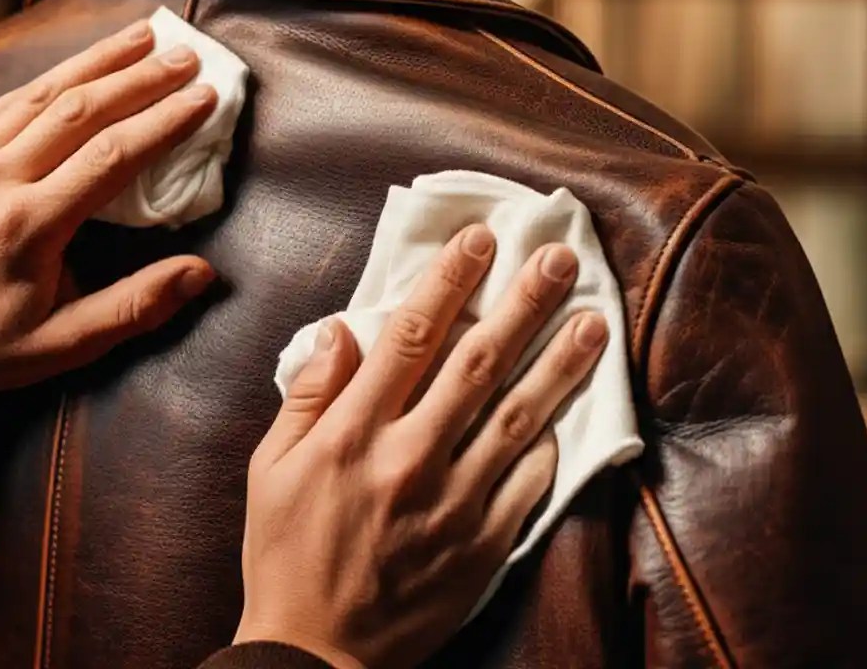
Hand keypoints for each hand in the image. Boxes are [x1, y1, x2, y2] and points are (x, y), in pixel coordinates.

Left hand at [0, 20, 218, 428]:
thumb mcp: (69, 343)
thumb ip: (138, 306)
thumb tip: (203, 272)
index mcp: (29, 227)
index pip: (111, 155)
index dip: (163, 121)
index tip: (203, 97)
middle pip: (79, 109)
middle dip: (139, 78)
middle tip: (185, 56)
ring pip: (40, 93)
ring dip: (96, 61)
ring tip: (142, 37)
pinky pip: (6, 104)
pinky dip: (50, 77)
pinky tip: (81, 64)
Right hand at [237, 225, 610, 667]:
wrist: (316, 654)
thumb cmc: (287, 554)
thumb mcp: (271, 470)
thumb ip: (309, 396)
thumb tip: (343, 330)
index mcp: (353, 435)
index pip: (412, 337)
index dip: (451, 280)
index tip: (482, 239)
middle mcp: (409, 459)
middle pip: (478, 364)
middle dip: (523, 304)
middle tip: (561, 261)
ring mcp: (453, 504)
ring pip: (517, 418)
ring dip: (560, 366)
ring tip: (595, 323)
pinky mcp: (483, 545)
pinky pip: (528, 485)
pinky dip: (551, 447)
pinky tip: (576, 413)